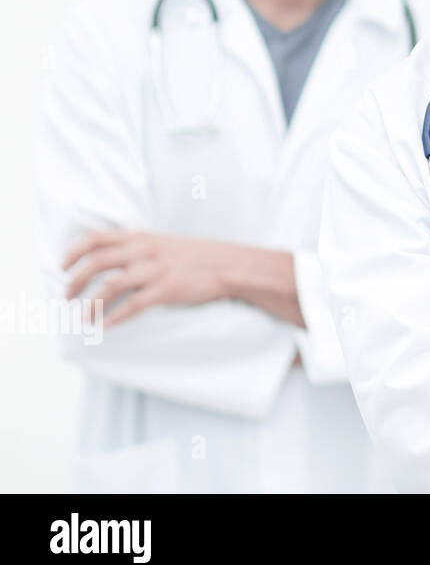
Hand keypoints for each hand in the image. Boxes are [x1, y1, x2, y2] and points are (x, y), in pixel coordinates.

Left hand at [62, 230, 237, 328]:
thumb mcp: (165, 243)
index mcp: (142, 237)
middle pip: (96, 262)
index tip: (63, 266)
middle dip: (75, 281)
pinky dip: (115, 317)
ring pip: (110, 286)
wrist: (231, 265)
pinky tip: (105, 326)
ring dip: (91, 304)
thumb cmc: (198, 257)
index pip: (97, 238)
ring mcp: (155, 270)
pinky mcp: (167, 289)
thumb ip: (140, 247)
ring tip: (84, 318)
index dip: (74, 251)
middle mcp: (145, 251)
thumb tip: (112, 259)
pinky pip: (133, 305)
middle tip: (67, 296)